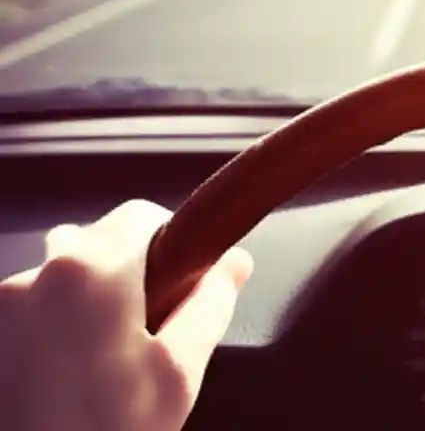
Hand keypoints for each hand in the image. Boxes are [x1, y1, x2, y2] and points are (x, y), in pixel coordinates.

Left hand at [0, 200, 252, 430]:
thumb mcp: (178, 373)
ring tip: (109, 361)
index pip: (142, 215)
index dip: (175, 242)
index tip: (188, 281)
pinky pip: (35, 311)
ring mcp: (3, 309)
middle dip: (133, 275)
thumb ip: (211, 305)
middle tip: (153, 333)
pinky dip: (57, 327)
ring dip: (91, 302)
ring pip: (64, 279)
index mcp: (89, 272)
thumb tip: (234, 263)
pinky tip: (73, 376)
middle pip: (100, 244)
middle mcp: (35, 276)